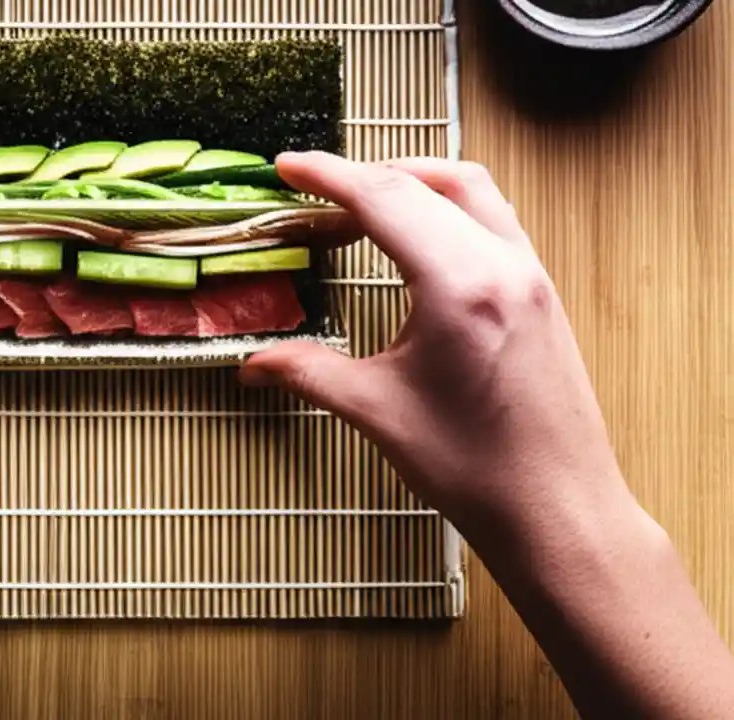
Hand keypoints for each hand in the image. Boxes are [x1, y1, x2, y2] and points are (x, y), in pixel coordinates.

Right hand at [242, 153, 628, 540]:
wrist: (558, 511)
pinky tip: (420, 238)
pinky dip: (449, 206)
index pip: (384, 199)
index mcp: (459, 285)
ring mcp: (531, 275)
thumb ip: (309, 372)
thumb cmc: (474, 468)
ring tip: (363, 202)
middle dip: (362, 177)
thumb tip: (253, 362)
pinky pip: (494, 218)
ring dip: (413, 180)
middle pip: (424, 182)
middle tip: (312, 193)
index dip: (328, 176)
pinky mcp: (543, 293)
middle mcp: (502, 264)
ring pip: (470, 189)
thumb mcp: (377, 411)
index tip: (288, 166)